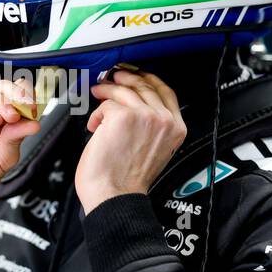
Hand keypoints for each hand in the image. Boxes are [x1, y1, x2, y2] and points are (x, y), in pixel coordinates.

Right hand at [0, 80, 41, 212]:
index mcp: (0, 116)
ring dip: (3, 103)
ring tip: (11, 117)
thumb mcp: (3, 157)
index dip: (28, 98)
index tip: (37, 108)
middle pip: (3, 88)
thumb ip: (16, 138)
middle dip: (18, 95)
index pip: (17, 95)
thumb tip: (36, 123)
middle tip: (28, 106)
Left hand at [75, 69, 186, 213]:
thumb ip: (152, 126)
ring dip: (107, 91)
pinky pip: (106, 104)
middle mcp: (164, 120)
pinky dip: (97, 114)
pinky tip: (95, 126)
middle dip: (125, 79)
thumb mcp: (155, 149)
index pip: (166, 92)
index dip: (149, 79)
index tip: (137, 75)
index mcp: (176, 129)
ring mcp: (144, 116)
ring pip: (124, 90)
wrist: (115, 196)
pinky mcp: (123, 116)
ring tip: (97, 94)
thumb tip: (136, 106)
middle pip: (145, 86)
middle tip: (113, 78)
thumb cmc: (129, 180)